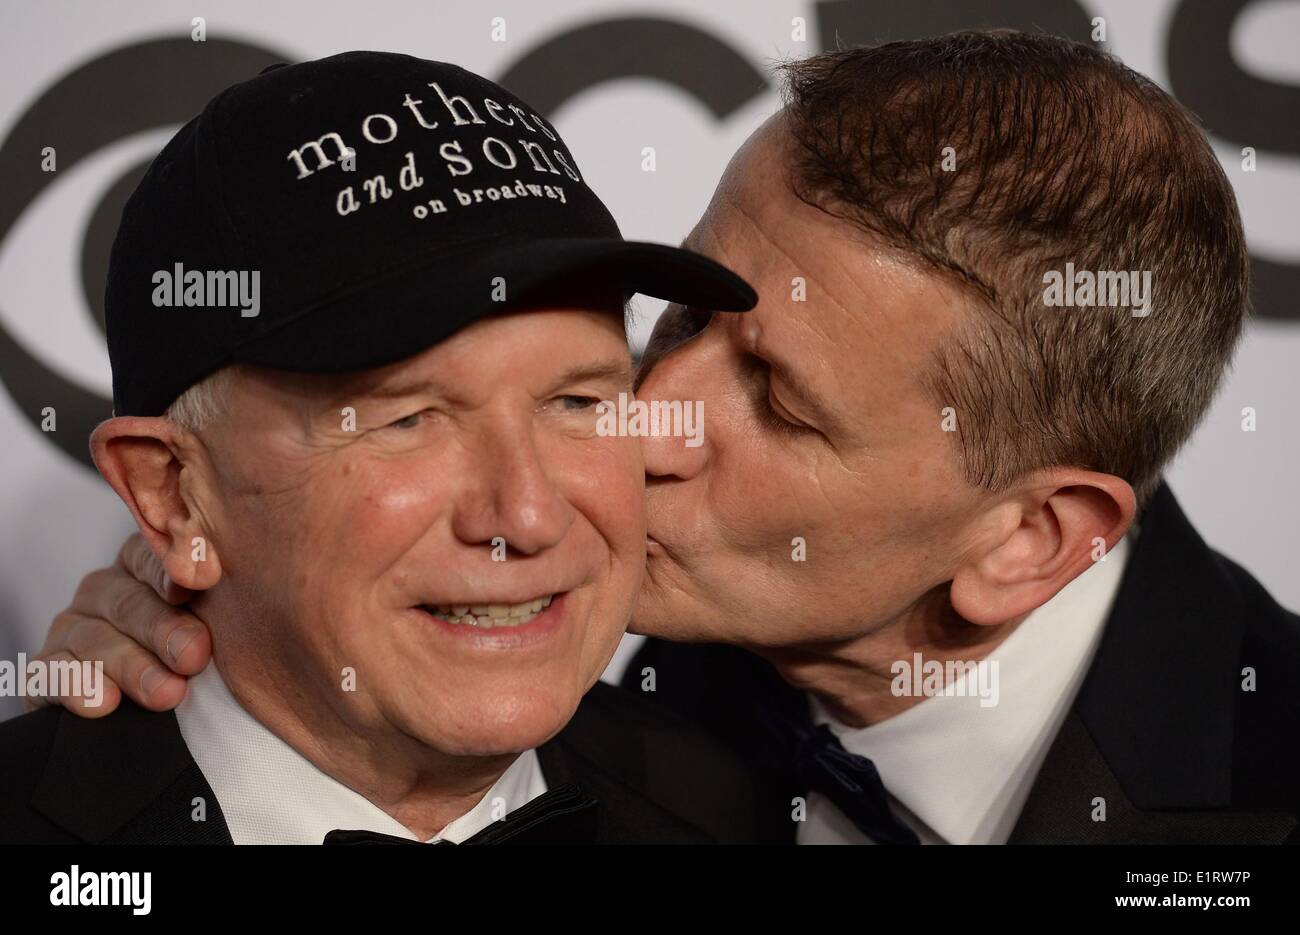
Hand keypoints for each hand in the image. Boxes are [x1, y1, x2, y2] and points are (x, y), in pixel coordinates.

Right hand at [26, 533, 212, 716]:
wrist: (171, 720)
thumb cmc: (204, 663)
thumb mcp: (220, 628)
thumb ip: (226, 605)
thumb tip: (238, 584)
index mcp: (148, 567)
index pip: (154, 558)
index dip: (174, 571)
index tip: (200, 584)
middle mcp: (106, 590)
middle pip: (130, 602)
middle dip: (164, 630)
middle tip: (194, 656)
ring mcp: (72, 629)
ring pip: (94, 640)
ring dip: (132, 667)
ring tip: (166, 694)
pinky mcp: (47, 672)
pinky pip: (52, 674)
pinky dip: (76, 686)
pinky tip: (102, 701)